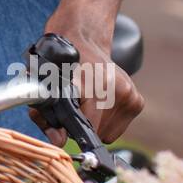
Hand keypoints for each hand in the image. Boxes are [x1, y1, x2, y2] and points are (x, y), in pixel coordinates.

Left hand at [29, 16, 143, 146]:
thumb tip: (59, 142)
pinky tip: (101, 102)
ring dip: (98, 123)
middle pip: (99, 134)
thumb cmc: (58, 64)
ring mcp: (128, 93)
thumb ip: (47, 118)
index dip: (73, 134)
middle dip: (85, 126)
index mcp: (91, 85)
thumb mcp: (45, 87)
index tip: (66, 131)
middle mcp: (114, 89)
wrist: (82, 39)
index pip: (88, 129)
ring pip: (110, 133)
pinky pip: (120, 127)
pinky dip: (109, 119)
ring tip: (88, 103)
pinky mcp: (137, 100)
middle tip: (76, 108)